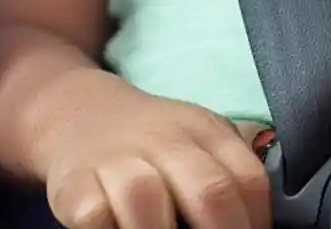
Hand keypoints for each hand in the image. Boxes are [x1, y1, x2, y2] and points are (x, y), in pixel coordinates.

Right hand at [31, 71, 269, 228]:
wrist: (78, 113)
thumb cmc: (152, 143)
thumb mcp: (198, 142)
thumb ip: (227, 174)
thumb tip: (256, 223)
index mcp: (207, 131)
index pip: (248, 179)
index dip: (256, 222)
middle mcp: (166, 140)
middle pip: (208, 190)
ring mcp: (117, 159)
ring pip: (147, 197)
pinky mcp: (73, 182)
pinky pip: (94, 214)